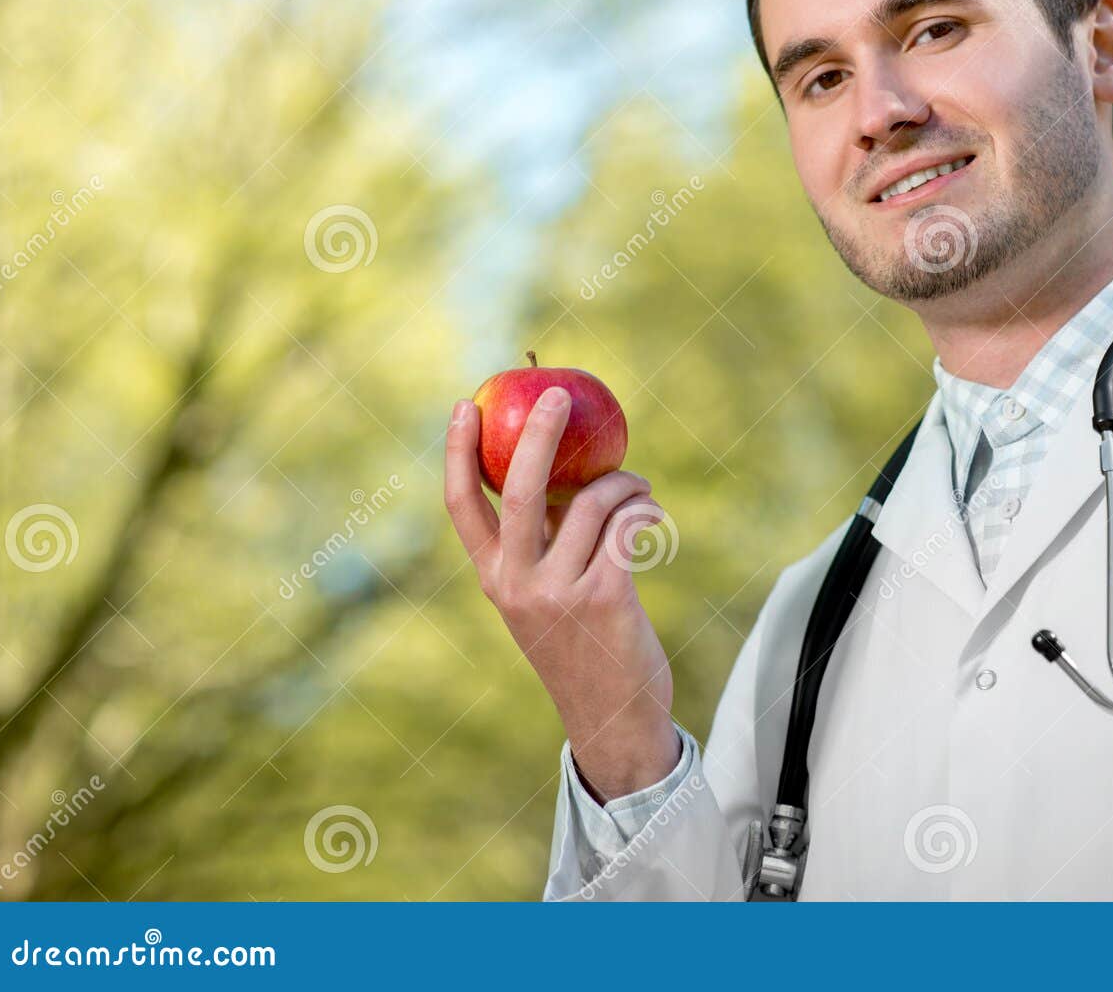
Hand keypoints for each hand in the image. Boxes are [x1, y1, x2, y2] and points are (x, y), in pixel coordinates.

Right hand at [444, 387, 679, 800]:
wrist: (611, 717)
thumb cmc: (581, 644)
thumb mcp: (543, 597)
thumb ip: (543, 543)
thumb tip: (566, 469)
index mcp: (493, 577)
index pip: (461, 505)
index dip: (457, 452)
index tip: (464, 405)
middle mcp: (517, 583)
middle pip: (521, 490)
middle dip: (539, 435)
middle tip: (558, 395)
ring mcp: (559, 592)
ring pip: (592, 504)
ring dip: (624, 482)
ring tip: (639, 487)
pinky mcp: (605, 598)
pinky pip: (627, 527)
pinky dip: (645, 509)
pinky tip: (655, 514)